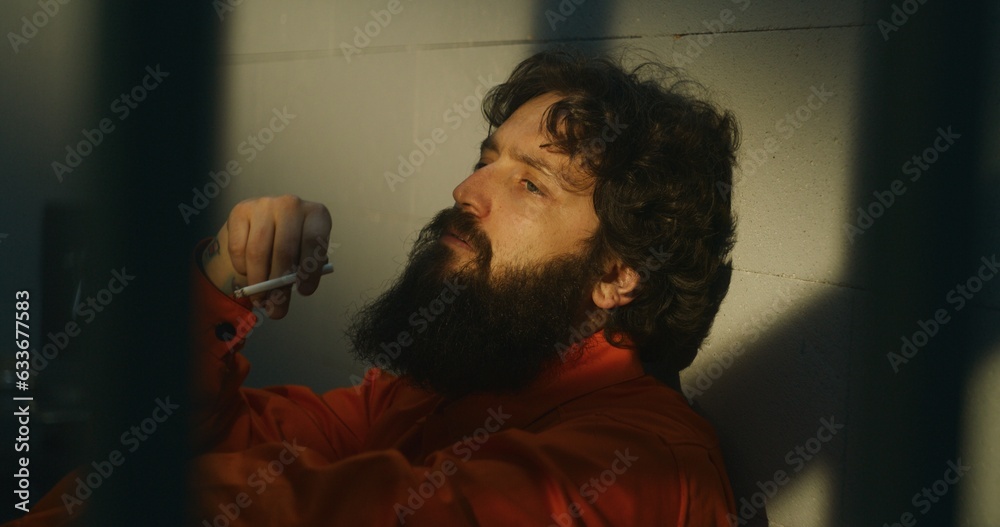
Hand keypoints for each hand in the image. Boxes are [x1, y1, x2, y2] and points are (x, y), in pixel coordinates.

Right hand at [201, 195, 331, 318]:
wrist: (266, 223)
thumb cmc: (294, 244)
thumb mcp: (305, 256)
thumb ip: (298, 275)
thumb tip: (278, 303)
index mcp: (316, 214)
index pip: (314, 242)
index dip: (309, 270)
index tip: (303, 292)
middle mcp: (291, 204)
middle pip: (284, 250)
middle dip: (279, 285)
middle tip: (277, 309)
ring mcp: (264, 204)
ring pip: (258, 252)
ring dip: (258, 282)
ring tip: (261, 301)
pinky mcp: (241, 210)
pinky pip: (239, 248)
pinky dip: (242, 268)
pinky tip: (249, 274)